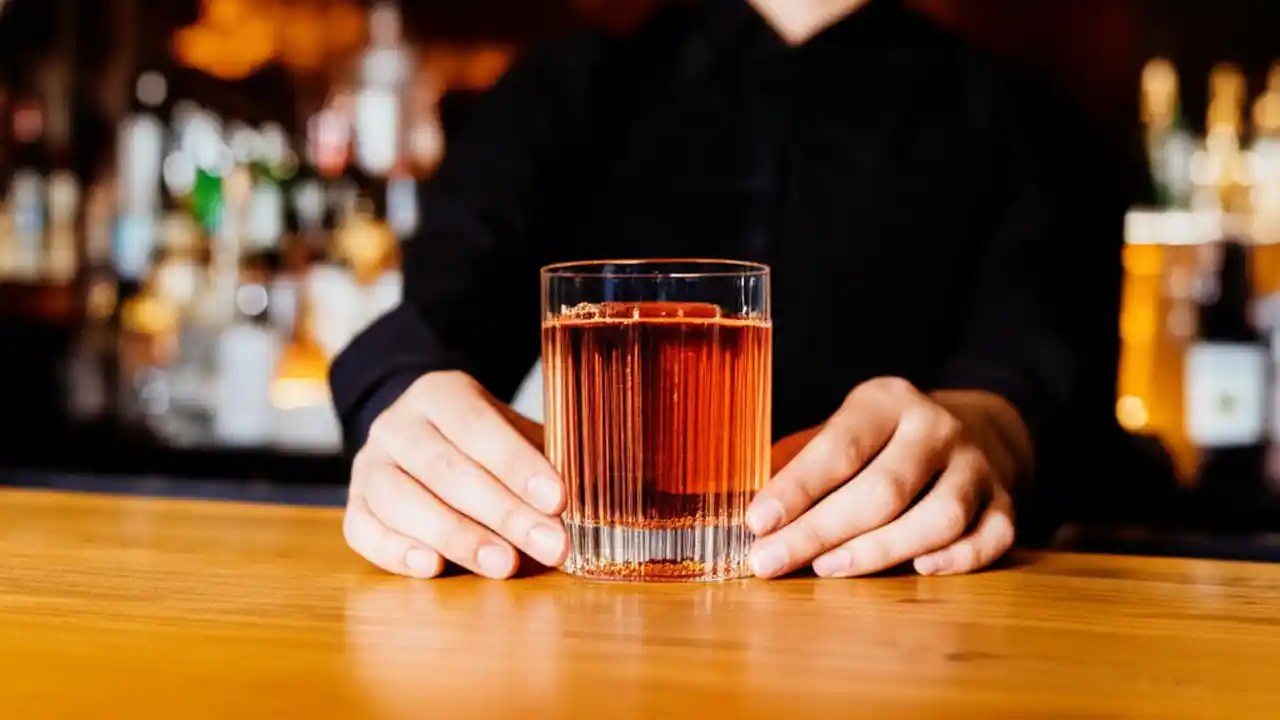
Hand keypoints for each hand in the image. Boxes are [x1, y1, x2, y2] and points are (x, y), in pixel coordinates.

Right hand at [344, 371, 568, 578]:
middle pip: (446, 470)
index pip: (477, 426)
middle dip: (504, 512)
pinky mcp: (353, 506)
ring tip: (504, 565)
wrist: (418, 438)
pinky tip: (433, 568)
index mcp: (440, 393)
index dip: (517, 464)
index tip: (558, 499)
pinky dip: (396, 552)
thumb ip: (546, 454)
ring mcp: (368, 465)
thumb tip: (598, 489)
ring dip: (457, 537)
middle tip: (550, 545)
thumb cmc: (482, 443)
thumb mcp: (514, 432)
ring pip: (402, 501)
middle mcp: (397, 424)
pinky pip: (364, 531)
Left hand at [746, 377, 1027, 578]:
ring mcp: (976, 467)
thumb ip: (796, 465)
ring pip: (939, 517)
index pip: (840, 446)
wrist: (968, 427)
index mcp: (886, 402)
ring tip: (829, 569)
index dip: (797, 487)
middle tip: (770, 562)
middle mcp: (936, 429)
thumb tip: (748, 518)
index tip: (756, 523)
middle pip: (884, 489)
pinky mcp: (1004, 502)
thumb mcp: (839, 432)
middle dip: (821, 531)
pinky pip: (991, 537)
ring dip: (881, 551)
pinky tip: (920, 571)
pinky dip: (959, 559)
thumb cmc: (878, 442)